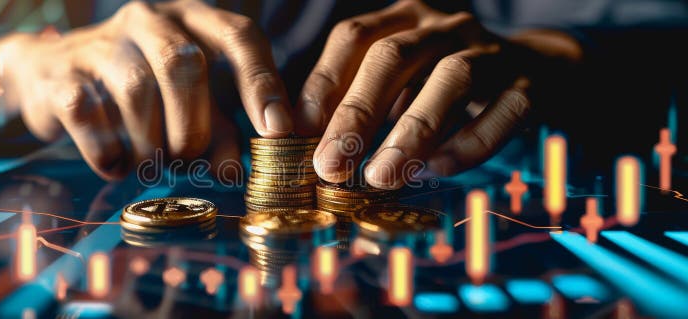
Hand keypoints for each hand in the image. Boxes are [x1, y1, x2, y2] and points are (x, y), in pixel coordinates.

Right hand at [0, 0, 292, 179]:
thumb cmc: (139, 95)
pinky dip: (106, 150)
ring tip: (152, 165)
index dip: (262, 82)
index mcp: (192, 21)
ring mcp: (100, 41)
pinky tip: (115, 165)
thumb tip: (235, 173)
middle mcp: (149, 20)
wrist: (49, 77)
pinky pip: (87, 110)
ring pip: (136, 88)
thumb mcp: (189, 109)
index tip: (278, 129)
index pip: (238, 35)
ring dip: (152, 143)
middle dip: (194, 123)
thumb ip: (219, 135)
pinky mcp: (60, 72)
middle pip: (184, 62)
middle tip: (188, 158)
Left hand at [298, 0, 581, 188]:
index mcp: (404, 21)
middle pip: (393, 57)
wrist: (542, 70)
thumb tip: (314, 153)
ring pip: (451, 78)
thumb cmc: (447, 86)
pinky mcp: (529, 83)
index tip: (294, 134)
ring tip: (380, 176)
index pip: (353, 39)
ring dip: (412, 130)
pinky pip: (502, 110)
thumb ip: (362, 106)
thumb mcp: (401, 85)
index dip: (322, 85)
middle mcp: (443, 27)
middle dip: (356, 112)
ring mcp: (490, 50)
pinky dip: (469, 142)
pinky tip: (438, 171)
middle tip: (330, 164)